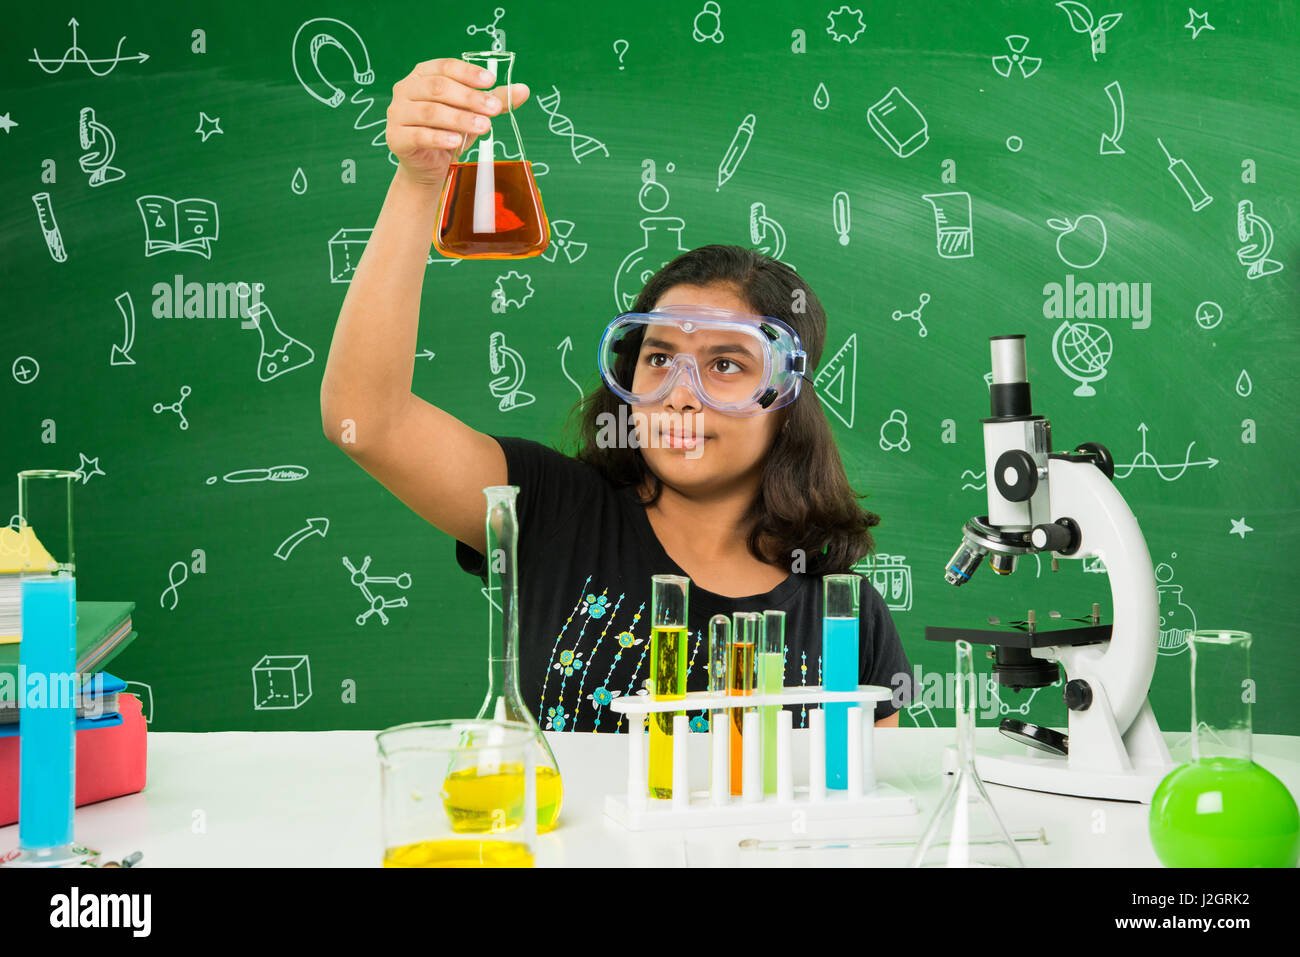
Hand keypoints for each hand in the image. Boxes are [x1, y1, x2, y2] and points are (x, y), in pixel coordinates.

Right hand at [386, 58, 530, 187]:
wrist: (428, 166)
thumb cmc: (449, 131)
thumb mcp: (473, 113)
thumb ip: (495, 100)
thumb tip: (524, 90)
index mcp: (422, 75)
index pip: (445, 67)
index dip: (468, 73)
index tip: (492, 81)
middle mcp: (406, 89)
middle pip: (438, 88)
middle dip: (469, 98)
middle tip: (493, 110)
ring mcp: (397, 113)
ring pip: (431, 112)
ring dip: (460, 118)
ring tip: (484, 127)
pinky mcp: (396, 137)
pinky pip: (419, 135)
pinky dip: (440, 138)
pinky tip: (458, 141)